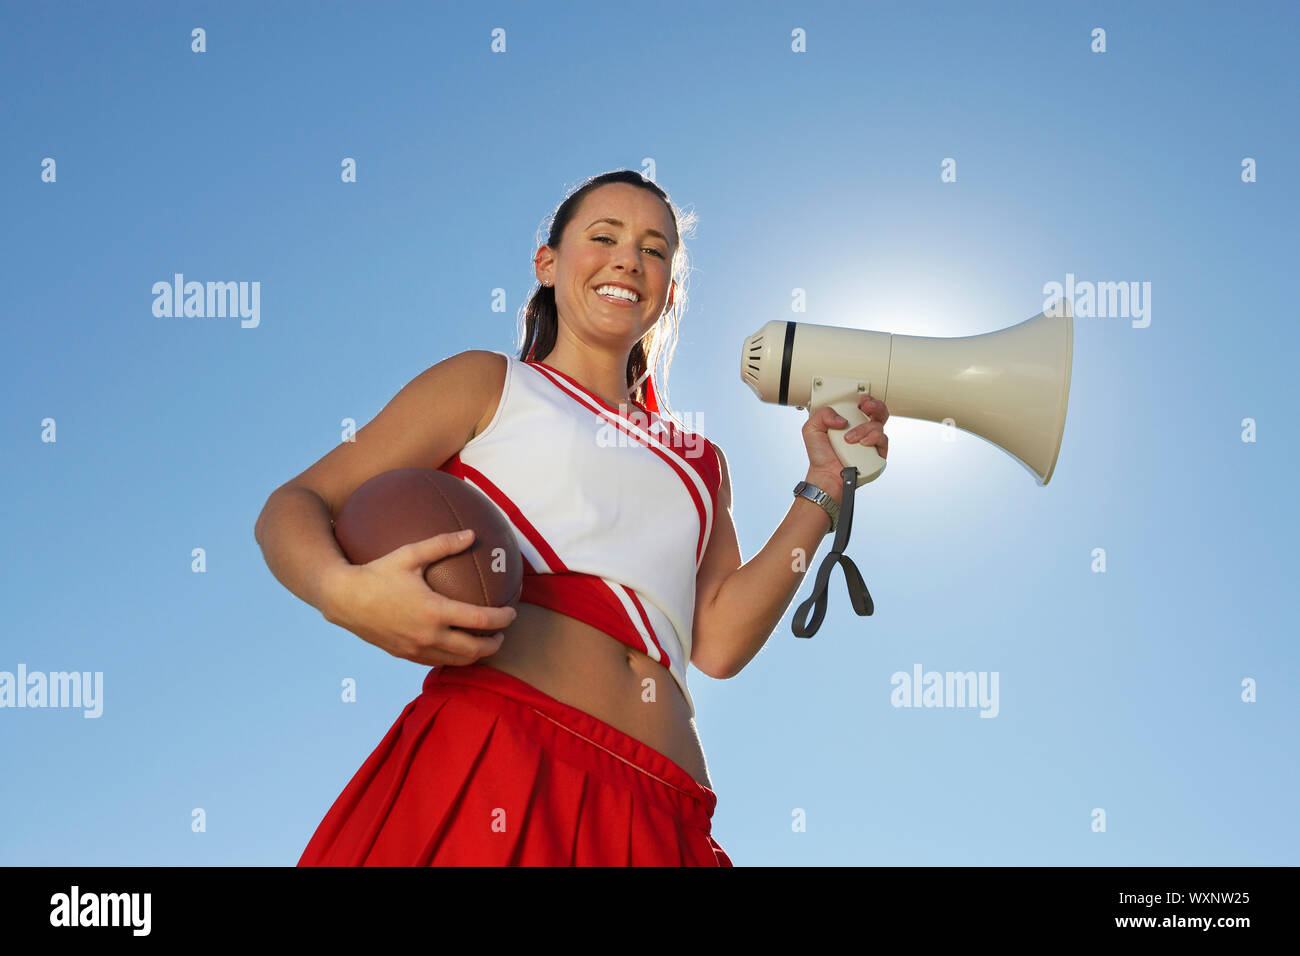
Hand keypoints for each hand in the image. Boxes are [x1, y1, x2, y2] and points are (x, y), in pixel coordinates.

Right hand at [322, 530, 517, 666]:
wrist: (343, 600)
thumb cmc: (376, 572)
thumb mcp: (409, 554)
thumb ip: (443, 544)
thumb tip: (471, 534)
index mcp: (435, 611)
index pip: (480, 621)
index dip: (501, 619)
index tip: (512, 613)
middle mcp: (428, 636)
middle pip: (473, 650)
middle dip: (494, 644)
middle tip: (503, 633)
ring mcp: (416, 649)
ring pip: (456, 661)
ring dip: (475, 655)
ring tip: (484, 642)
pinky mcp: (405, 655)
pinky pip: (436, 661)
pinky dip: (453, 657)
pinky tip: (455, 645)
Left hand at [801, 395, 890, 500]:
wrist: (826, 475)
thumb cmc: (821, 455)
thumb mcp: (812, 428)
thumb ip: (822, 414)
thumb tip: (842, 419)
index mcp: (850, 421)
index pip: (864, 405)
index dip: (867, 399)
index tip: (861, 400)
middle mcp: (863, 429)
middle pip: (879, 411)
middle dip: (876, 405)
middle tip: (866, 407)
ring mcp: (871, 441)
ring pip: (879, 425)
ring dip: (864, 428)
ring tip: (849, 438)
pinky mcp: (878, 453)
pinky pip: (883, 440)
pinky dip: (873, 439)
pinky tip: (862, 444)